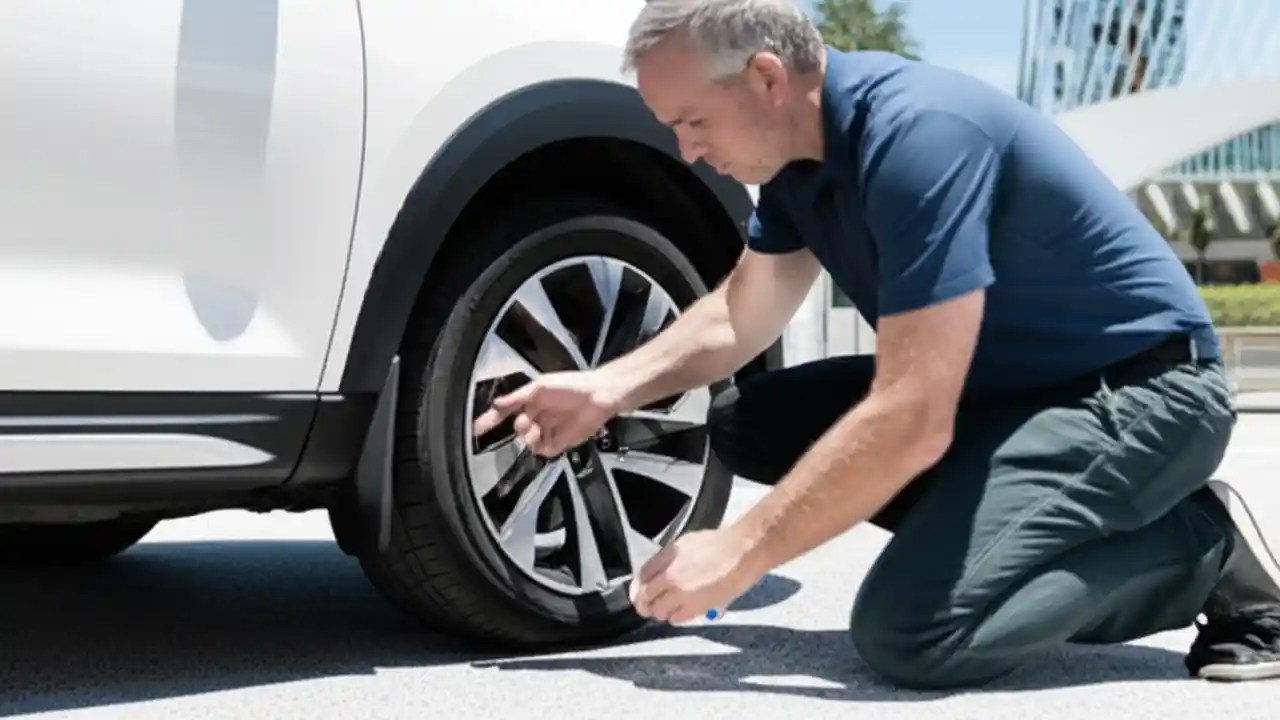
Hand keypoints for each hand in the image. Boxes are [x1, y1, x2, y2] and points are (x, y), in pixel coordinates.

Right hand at [472, 369, 625, 456]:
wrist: (598, 397)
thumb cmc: (571, 386)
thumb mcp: (540, 387)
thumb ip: (517, 398)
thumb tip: (496, 403)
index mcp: (531, 400)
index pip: (505, 412)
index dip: (490, 420)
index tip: (476, 429)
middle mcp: (538, 416)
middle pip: (517, 428)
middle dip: (519, 426)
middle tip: (528, 421)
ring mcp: (548, 430)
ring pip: (528, 441)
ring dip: (530, 437)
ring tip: (538, 429)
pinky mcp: (560, 442)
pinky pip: (543, 450)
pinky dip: (542, 446)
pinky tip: (547, 438)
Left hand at [629, 528, 763, 624]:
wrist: (743, 552)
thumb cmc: (721, 544)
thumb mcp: (688, 542)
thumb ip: (669, 559)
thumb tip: (660, 573)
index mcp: (667, 556)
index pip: (642, 576)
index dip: (639, 587)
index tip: (641, 592)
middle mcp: (670, 575)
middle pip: (645, 597)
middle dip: (645, 603)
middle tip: (648, 606)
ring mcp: (682, 593)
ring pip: (659, 612)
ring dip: (662, 611)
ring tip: (670, 607)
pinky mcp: (696, 607)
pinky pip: (676, 619)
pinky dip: (676, 617)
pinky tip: (682, 611)